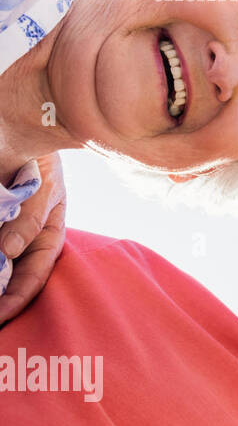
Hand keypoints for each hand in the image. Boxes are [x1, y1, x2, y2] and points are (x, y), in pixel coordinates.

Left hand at [0, 153, 67, 324]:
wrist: (22, 127)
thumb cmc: (42, 159)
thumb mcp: (45, 189)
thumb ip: (30, 218)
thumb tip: (8, 252)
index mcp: (45, 237)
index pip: (33, 276)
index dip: (16, 298)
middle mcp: (22, 241)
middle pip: (10, 278)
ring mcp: (2, 233)